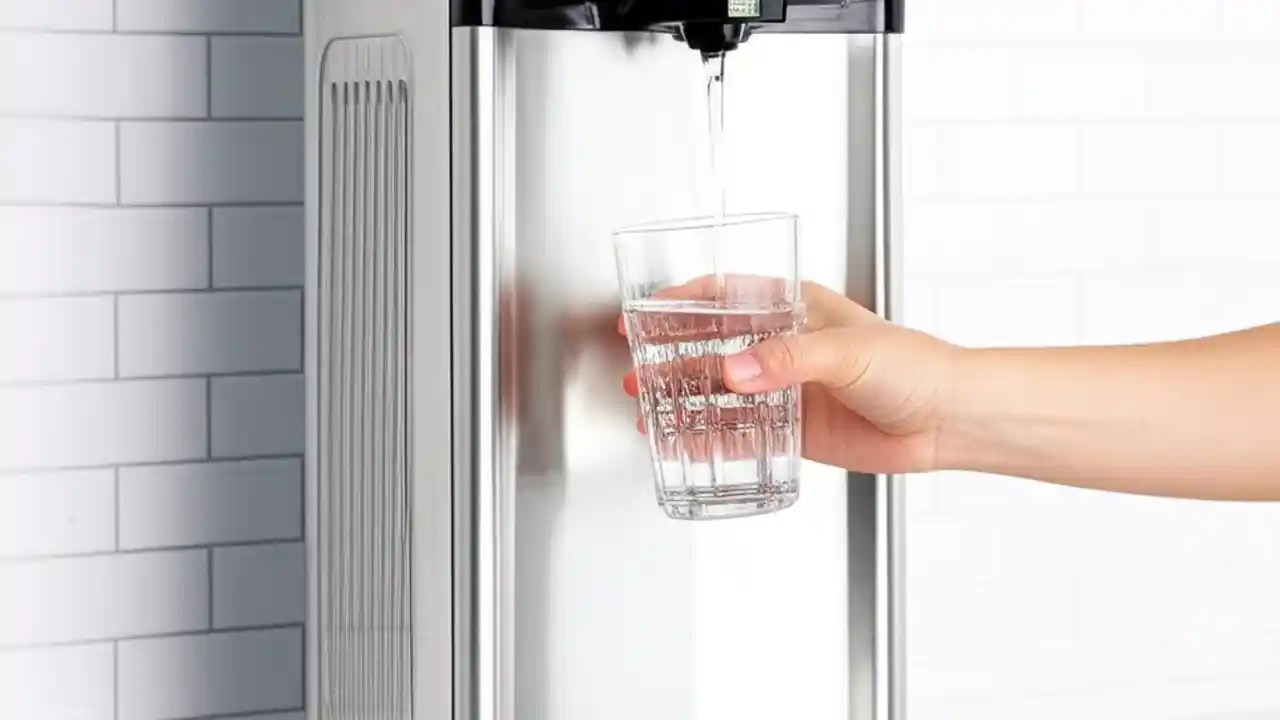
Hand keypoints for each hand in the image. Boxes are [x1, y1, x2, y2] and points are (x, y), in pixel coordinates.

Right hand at [621, 281, 957, 473]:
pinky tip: (685, 444)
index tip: (643, 312)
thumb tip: (734, 372)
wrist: (947, 419)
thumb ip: (787, 361)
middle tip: (636, 370)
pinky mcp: (794, 429)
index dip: (680, 303)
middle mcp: (785, 346)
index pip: (725, 296)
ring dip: (683, 399)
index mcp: (795, 309)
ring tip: (648, 409)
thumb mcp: (846, 351)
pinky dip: (710, 437)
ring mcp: (786, 388)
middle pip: (712, 346)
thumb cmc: (915, 366)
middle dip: (670, 357)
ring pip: (721, 391)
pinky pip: (741, 431)